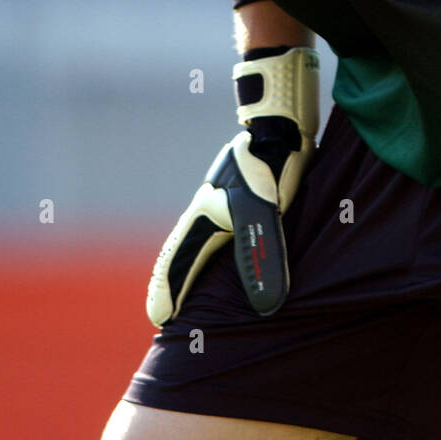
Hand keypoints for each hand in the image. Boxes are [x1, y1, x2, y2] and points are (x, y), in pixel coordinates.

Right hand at [146, 47, 318, 323]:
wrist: (281, 122)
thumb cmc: (266, 162)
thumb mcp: (262, 209)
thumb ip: (259, 252)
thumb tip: (266, 305)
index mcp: (202, 218)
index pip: (178, 262)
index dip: (169, 290)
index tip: (158, 317)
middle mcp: (209, 212)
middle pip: (184, 253)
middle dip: (173, 281)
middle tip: (163, 312)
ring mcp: (227, 202)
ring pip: (205, 241)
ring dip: (196, 266)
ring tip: (192, 291)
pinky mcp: (250, 197)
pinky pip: (230, 231)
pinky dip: (223, 250)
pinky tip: (234, 256)